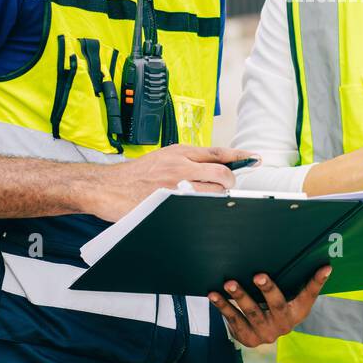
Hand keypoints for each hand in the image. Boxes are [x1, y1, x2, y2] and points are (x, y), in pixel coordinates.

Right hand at [86, 145, 257, 221]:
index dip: (240, 156)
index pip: (218, 152)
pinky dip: (201, 209)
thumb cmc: (135, 174)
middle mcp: (180, 165)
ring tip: (206, 199)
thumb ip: (188, 159)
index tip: (255, 159)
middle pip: (221, 173)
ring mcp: (175, 184)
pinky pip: (195, 206)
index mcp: (180, 152)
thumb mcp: (163, 157)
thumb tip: (214, 165)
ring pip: (212, 192)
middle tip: (226, 188)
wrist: (107, 186)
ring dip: (216, 197)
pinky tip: (195, 210)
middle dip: (229, 182)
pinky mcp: (168, 201)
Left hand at [209, 268, 331, 347]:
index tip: (323, 268)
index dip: (314, 283)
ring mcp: (263, 334)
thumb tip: (327, 267)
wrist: (270, 332)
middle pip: (274, 306)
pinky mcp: (246, 338)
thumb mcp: (298, 299)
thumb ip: (310, 285)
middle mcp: (282, 326)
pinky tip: (214, 294)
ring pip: (249, 314)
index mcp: (297, 313)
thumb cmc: (285, 307)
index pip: (307, 296)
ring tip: (228, 283)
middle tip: (258, 275)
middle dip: (266, 290)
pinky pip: (233, 320)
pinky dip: (223, 307)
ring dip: (237, 299)